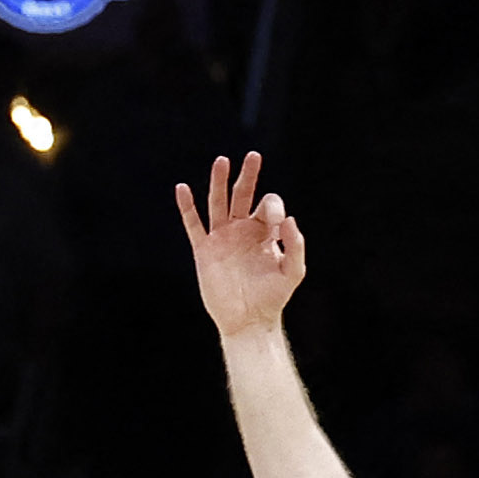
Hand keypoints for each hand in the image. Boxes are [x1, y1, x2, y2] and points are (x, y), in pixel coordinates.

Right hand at [177, 154, 308, 338]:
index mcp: (264, 232)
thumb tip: (289, 220)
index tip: (278, 224)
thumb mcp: (292, 272)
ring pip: (218, 203)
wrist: (248, 321)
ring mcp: (222, 238)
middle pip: (242, 195)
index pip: (267, 206)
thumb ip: (295, 245)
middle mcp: (242, 230)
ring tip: (222, 161)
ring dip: (219, 182)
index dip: (273, 208)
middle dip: (248, 176)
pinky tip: (182, 189)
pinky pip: (193, 224)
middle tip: (253, 156)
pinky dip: (187, 207)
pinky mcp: (205, 250)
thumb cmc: (272, 298)